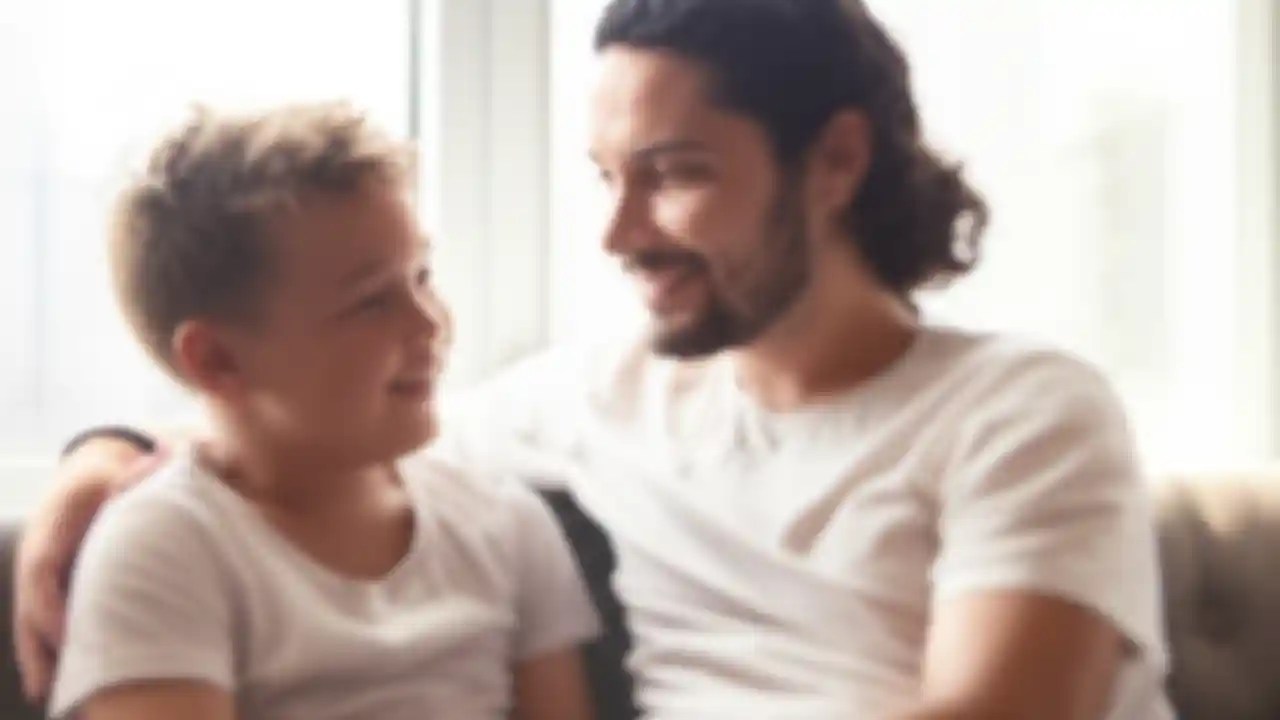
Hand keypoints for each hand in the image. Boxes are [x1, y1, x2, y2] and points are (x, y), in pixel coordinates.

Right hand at [12, 437, 166, 702]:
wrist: (93, 469)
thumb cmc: (112, 474)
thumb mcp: (121, 473)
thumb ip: (139, 477)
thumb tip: (167, 464)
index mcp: (54, 526)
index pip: (42, 570)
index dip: (50, 605)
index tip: (68, 634)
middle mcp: (40, 553)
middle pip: (31, 605)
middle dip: (40, 644)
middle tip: (54, 682)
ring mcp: (41, 571)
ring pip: (31, 619)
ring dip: (38, 655)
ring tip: (47, 692)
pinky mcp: (51, 583)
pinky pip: (40, 620)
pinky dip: (43, 649)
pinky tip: (49, 682)